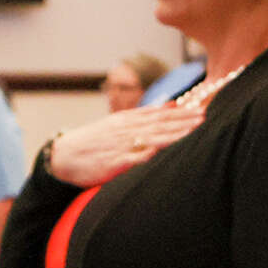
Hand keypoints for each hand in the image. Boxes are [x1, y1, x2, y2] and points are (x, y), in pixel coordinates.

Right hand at [45, 102, 205, 187]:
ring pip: (151, 138)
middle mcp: (126, 130)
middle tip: (204, 118)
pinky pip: (134, 159)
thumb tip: (172, 104)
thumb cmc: (94, 141)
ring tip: (193, 132)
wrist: (63, 156)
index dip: (181, 113)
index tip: (202, 110)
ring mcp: (120, 146)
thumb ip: (145, 115)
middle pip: (159, 124)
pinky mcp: (113, 163)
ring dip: (173, 135)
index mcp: (127, 120)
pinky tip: (163, 153)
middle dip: (183, 121)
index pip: (159, 114)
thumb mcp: (118, 123)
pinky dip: (149, 154)